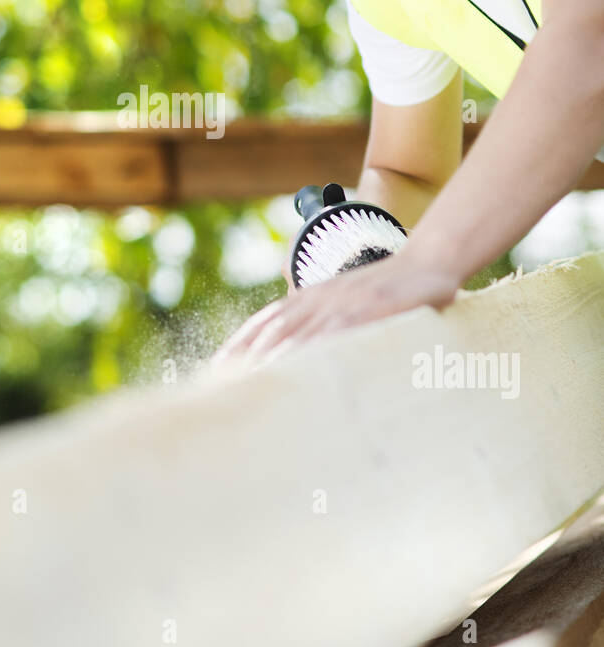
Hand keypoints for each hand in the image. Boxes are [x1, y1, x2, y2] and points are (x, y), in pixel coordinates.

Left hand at [212, 249, 459, 366]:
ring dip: (271, 357)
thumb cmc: (392, 290)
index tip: (217, 367)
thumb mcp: (351, 302)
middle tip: (221, 384)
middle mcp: (320, 297)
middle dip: (245, 356)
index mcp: (312, 296)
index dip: (240, 343)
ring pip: (297, 331)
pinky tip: (299, 368)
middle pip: (272, 328)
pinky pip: (335, 331)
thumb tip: (310, 356)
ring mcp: (342, 302)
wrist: (429, 262)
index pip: (266, 320)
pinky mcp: (367, 309)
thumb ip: (328, 323)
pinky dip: (314, 349)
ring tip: (249, 382)